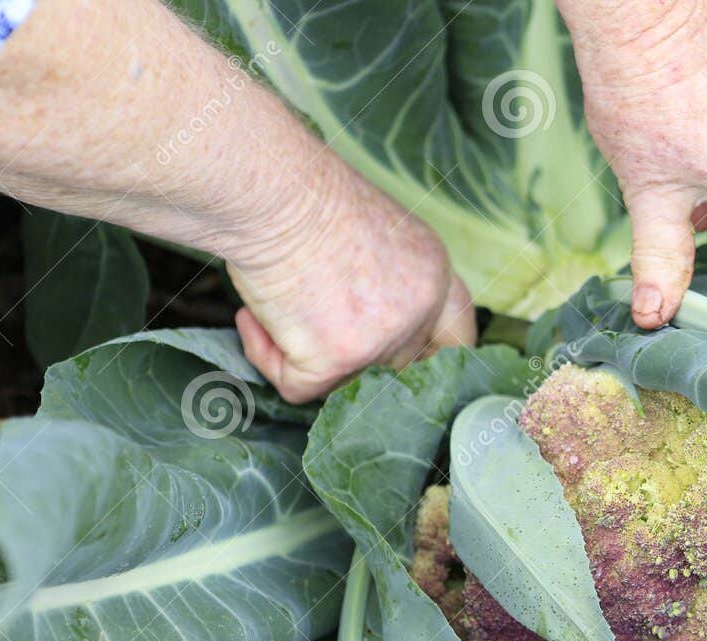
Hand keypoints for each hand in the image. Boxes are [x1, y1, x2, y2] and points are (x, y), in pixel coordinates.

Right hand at [227, 168, 474, 402]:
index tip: (403, 361)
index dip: (430, 356)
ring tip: (270, 298)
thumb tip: (354, 322)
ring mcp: (384, 338)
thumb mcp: (368, 231)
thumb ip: (381, 280)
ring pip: (344, 378)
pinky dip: (267, 356)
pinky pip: (300, 386)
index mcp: (432, 273)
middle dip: (349, 353)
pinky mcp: (341, 358)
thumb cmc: (299, 193)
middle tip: (307, 322)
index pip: (456, 337)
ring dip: (300, 347)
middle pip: (393, 365)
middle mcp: (420, 309)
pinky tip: (251, 316)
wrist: (269, 188)